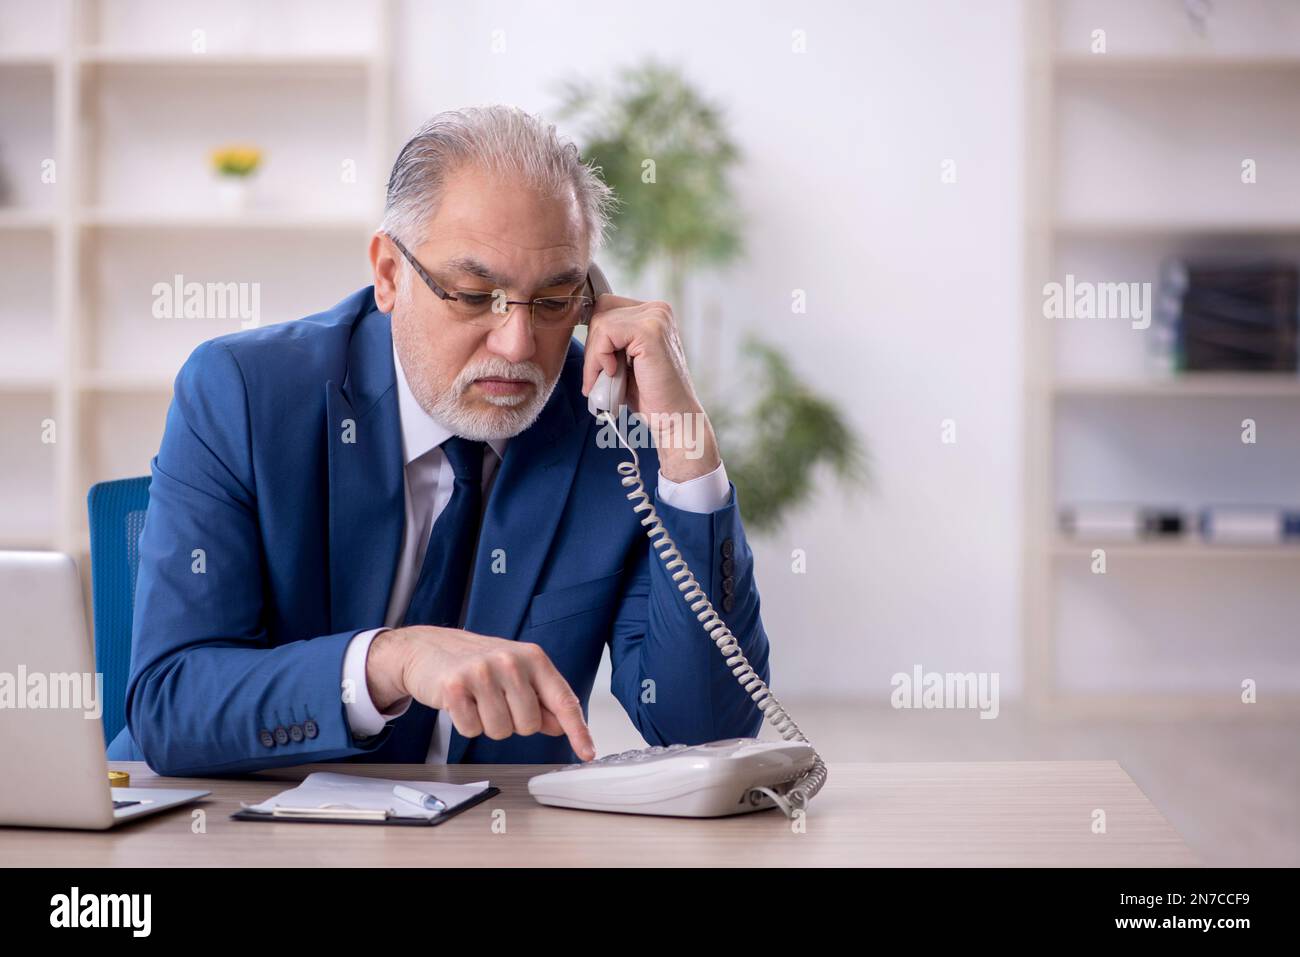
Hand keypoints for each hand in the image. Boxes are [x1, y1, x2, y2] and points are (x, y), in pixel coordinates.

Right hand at [366, 626, 595, 760]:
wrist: (428, 648)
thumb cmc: (476, 661)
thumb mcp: (516, 674)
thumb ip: (541, 700)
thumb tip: (562, 725)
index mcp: (533, 658)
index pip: (563, 700)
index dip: (578, 730)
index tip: (588, 752)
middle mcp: (511, 661)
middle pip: (529, 725)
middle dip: (513, 723)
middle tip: (496, 702)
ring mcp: (482, 672)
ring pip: (501, 731)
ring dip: (488, 724)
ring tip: (477, 700)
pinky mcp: (454, 686)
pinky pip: (471, 730)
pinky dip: (465, 724)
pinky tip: (461, 703)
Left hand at [580, 295, 720, 481]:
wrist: (673, 418)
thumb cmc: (648, 394)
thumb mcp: (623, 360)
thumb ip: (609, 340)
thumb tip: (573, 322)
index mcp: (653, 313)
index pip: (606, 308)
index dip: (596, 339)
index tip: (597, 368)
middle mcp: (658, 310)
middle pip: (601, 312)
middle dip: (593, 349)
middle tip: (597, 379)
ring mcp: (656, 317)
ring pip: (601, 323)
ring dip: (594, 357)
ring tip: (604, 381)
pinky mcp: (650, 330)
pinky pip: (606, 332)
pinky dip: (600, 357)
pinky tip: (613, 374)